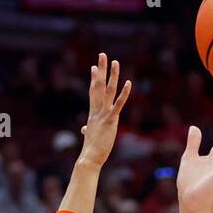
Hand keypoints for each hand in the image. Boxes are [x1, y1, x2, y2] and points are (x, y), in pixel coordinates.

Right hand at [77, 53, 131, 169]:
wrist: (89, 157)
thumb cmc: (91, 148)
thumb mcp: (90, 135)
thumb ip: (88, 129)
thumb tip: (83, 129)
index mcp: (93, 113)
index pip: (93, 92)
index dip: (94, 79)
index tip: (95, 67)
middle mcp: (97, 110)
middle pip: (99, 85)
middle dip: (101, 70)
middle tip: (102, 55)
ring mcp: (103, 114)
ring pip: (108, 91)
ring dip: (112, 75)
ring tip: (115, 62)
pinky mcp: (110, 120)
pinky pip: (118, 104)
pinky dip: (124, 94)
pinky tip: (128, 83)